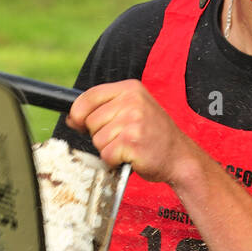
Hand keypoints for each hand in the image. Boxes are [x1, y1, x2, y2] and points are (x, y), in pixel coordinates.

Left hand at [65, 80, 203, 184]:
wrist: (180, 157)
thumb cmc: (154, 136)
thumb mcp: (132, 112)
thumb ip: (103, 110)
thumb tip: (71, 118)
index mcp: (130, 89)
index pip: (89, 96)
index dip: (78, 113)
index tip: (80, 123)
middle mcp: (132, 102)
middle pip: (90, 121)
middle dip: (99, 134)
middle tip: (121, 138)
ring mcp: (133, 122)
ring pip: (97, 140)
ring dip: (108, 150)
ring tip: (127, 147)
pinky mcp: (132, 143)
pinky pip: (106, 155)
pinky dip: (114, 161)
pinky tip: (130, 157)